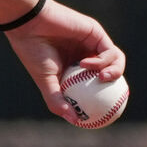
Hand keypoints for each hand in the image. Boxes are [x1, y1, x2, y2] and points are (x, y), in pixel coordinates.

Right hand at [3, 0, 125, 120]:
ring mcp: (93, 44)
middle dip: (116, 88)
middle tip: (112, 98)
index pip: (97, 86)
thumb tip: (75, 121)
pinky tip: (86, 63)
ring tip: (102, 78)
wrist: (29, 25)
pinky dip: (101, 60)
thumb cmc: (34, 53)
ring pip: (116, 62)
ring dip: (114, 72)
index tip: (105, 113)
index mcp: (75, 69)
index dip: (105, 99)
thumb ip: (58, 101)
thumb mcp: (45, 82)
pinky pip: (109, 50)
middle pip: (112, 74)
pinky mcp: (97, 33)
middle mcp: (86, 56)